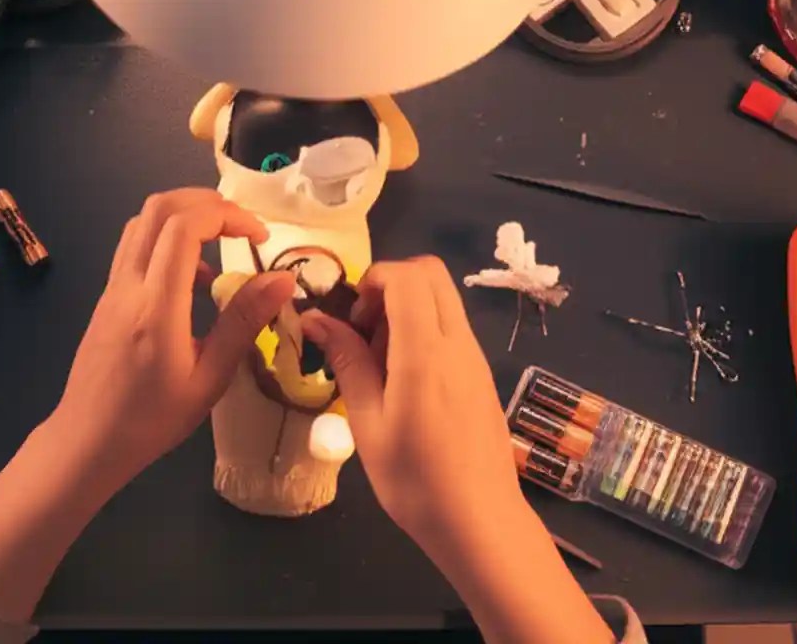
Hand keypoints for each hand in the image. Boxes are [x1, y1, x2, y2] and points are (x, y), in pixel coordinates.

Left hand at [55, 188, 295, 497]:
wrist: (88, 441)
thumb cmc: (152, 420)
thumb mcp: (210, 379)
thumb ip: (242, 322)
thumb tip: (281, 279)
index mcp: (156, 306)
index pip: (185, 227)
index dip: (228, 215)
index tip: (261, 238)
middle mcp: (128, 285)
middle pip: (159, 207)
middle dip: (207, 202)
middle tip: (243, 227)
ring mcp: (112, 288)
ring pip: (143, 222)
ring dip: (186, 218)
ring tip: (222, 251)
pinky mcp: (108, 297)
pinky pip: (136, 248)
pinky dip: (169, 242)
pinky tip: (192, 283)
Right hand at [299, 256, 522, 553]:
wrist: (479, 522)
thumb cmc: (414, 481)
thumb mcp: (368, 424)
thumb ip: (347, 363)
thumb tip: (316, 319)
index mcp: (427, 352)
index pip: (407, 276)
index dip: (372, 280)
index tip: (350, 320)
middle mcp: (458, 343)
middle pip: (430, 274)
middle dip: (389, 286)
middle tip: (363, 332)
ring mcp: (475, 358)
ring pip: (442, 300)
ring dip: (405, 310)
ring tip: (377, 363)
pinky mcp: (480, 375)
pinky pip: (451, 329)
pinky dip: (422, 333)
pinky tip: (402, 381)